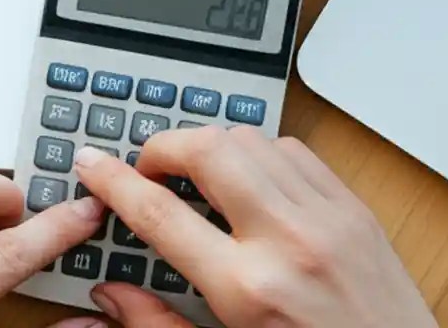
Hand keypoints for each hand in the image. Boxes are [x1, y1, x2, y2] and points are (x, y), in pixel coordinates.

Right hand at [75, 128, 437, 327]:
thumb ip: (159, 325)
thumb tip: (110, 295)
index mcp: (248, 289)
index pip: (159, 212)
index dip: (113, 181)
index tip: (93, 164)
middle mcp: (288, 241)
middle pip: (207, 149)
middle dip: (163, 147)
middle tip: (146, 168)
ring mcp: (327, 217)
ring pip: (251, 138)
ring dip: (212, 145)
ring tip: (195, 173)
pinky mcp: (354, 208)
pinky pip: (295, 150)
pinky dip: (262, 152)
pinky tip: (250, 179)